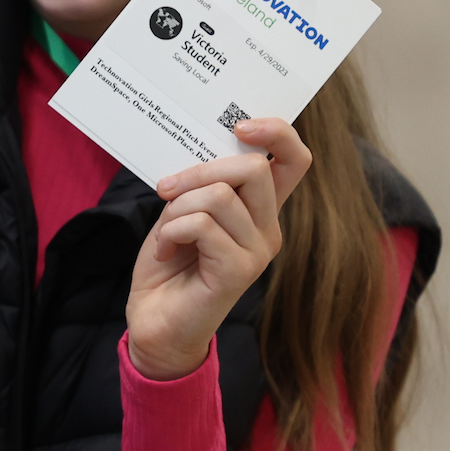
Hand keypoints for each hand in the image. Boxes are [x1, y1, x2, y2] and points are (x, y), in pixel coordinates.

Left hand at [125, 117, 310, 380]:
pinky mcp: (240, 271)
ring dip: (177, 208)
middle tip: (167, 190)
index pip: (293, 160)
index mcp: (258, 209)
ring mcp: (258, 251)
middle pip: (254, 168)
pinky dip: (171, 231)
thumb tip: (201, 155)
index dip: (278, 133)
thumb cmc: (168, 266)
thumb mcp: (180, 213)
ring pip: (219, 195)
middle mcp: (268, 228)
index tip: (241, 125)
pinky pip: (202, 224)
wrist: (155, 325)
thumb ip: (200, 185)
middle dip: (199, 170)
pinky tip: (165, 252)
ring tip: (166, 234)